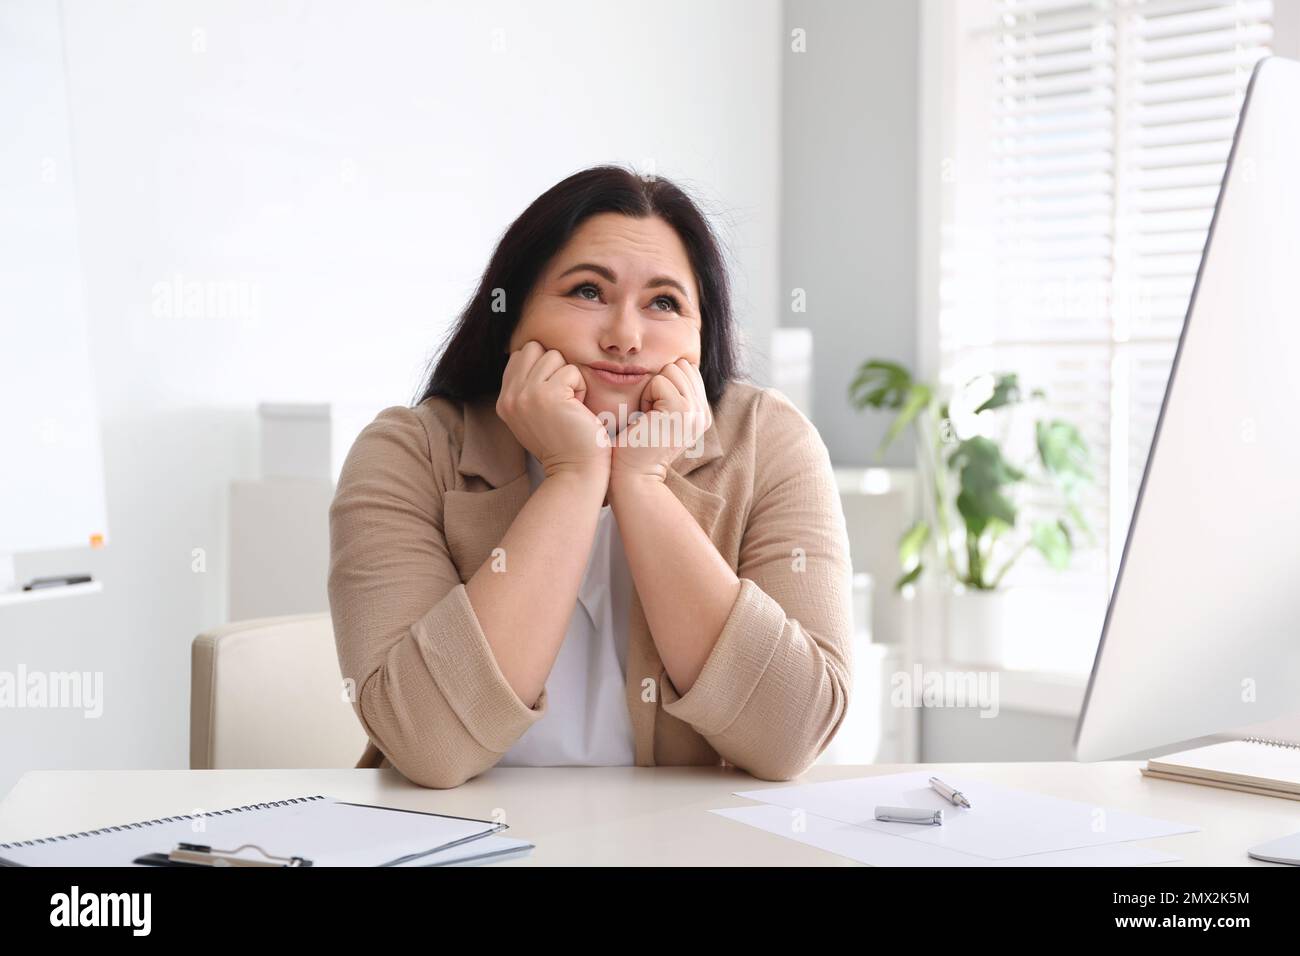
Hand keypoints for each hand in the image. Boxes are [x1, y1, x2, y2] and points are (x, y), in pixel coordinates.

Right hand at [496, 340, 611, 479]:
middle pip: (535, 348)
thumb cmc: (565, 443)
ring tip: (570, 405)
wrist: (575, 471)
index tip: (553, 397)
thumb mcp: (535, 414)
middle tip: (563, 397)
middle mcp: (510, 396)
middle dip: (555, 366)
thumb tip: (535, 352)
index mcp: (505, 400)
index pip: (521, 355)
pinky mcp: (547, 395)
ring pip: (554, 356)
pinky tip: (578, 410)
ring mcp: (526, 394)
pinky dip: (581, 388)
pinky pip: (571, 371)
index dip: (544, 368)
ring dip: (569, 378)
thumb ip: (527, 387)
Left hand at [610, 358, 712, 484]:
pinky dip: (646, 396)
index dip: (665, 383)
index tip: (655, 412)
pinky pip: (660, 381)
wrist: (632, 475)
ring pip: (672, 370)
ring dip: (653, 389)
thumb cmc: (635, 446)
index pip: (688, 369)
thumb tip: (675, 364)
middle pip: (682, 365)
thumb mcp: (661, 416)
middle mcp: (703, 412)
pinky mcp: (682, 410)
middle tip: (651, 414)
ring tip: (649, 416)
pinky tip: (645, 419)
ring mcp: (695, 411)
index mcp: (701, 413)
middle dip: (660, 383)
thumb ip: (674, 393)